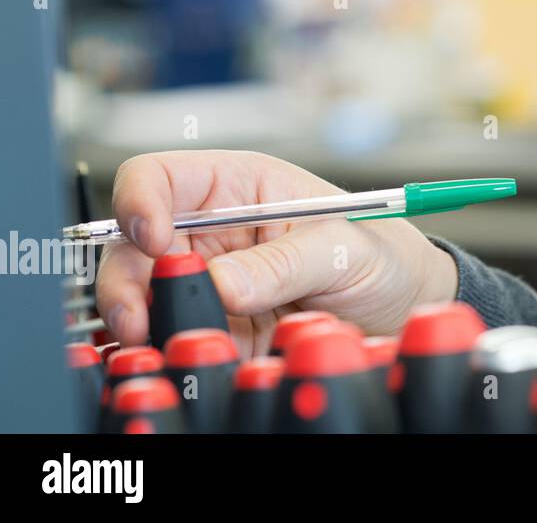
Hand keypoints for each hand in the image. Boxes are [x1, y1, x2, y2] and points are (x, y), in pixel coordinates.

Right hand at [96, 150, 458, 356]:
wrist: (408, 308)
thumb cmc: (385, 256)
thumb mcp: (344, 249)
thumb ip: (284, 264)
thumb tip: (223, 284)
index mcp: (241, 187)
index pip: (159, 177)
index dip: (141, 203)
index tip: (155, 242)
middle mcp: (215, 231)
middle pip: (135, 246)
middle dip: (127, 282)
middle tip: (140, 319)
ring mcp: (213, 281)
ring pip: (146, 299)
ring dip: (147, 324)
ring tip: (168, 344)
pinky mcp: (222, 328)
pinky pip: (179, 341)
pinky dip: (176, 354)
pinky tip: (196, 360)